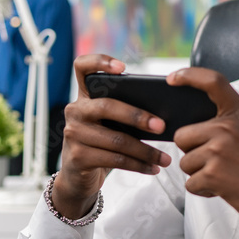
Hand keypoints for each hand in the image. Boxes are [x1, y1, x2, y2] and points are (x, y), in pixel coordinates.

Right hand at [52, 54, 172, 219]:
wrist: (78, 177)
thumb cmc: (102, 144)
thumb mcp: (109, 124)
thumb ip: (124, 112)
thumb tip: (163, 113)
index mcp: (84, 96)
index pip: (82, 67)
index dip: (99, 62)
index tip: (123, 67)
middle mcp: (75, 110)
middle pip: (108, 106)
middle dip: (138, 116)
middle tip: (162, 126)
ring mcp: (73, 134)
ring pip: (116, 139)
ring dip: (145, 151)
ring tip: (166, 158)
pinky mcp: (78, 157)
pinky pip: (115, 160)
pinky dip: (138, 165)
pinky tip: (153, 168)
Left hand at [169, 67, 238, 238]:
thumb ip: (225, 123)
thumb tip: (187, 128)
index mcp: (238, 114)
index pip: (212, 82)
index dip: (189, 76)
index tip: (172, 79)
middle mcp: (227, 127)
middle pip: (182, 135)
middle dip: (192, 152)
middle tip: (218, 162)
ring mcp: (219, 150)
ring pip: (185, 161)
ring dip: (199, 174)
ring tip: (225, 176)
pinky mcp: (213, 174)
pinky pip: (190, 183)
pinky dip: (203, 190)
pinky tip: (224, 189)